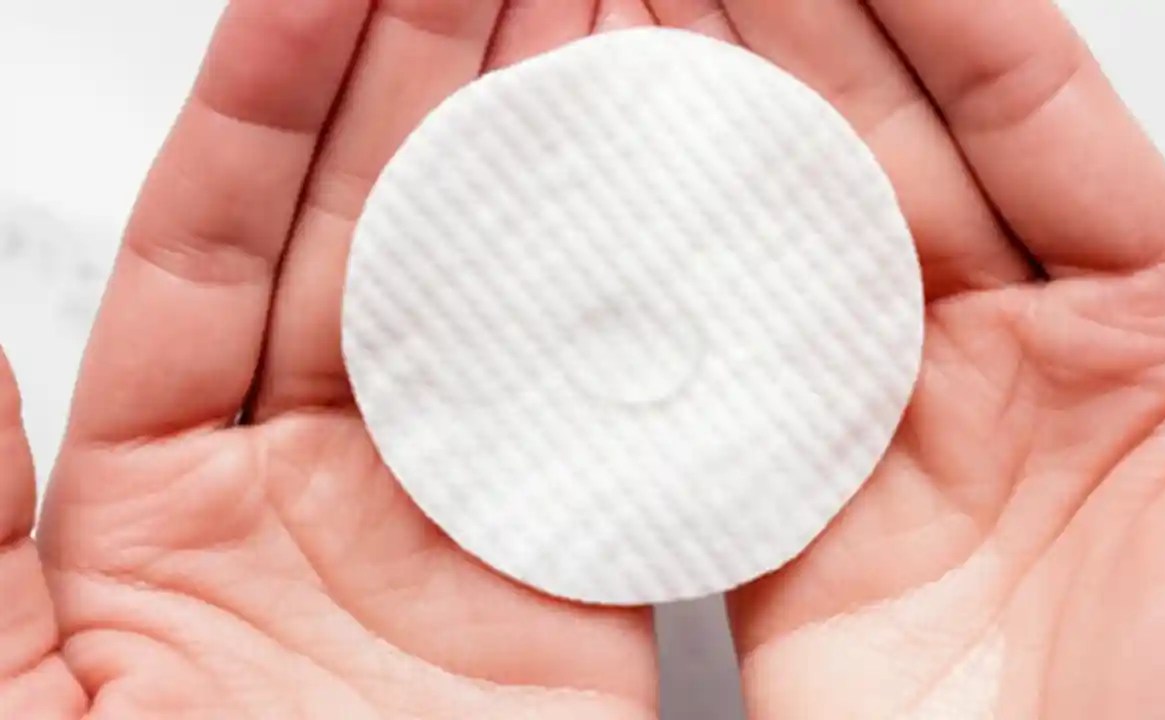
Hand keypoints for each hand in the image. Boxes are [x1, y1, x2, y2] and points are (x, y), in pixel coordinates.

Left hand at [2, 2, 661, 717]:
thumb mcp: (32, 715)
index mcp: (166, 491)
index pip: (210, 244)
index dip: (263, 101)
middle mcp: (317, 478)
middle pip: (365, 233)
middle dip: (417, 77)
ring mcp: (450, 516)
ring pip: (491, 295)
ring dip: (530, 155)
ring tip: (572, 20)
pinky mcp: (570, 579)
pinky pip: (607, 416)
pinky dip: (639, 308)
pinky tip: (656, 199)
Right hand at [652, 1, 1164, 717]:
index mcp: (1146, 339)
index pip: (1018, 120)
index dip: (931, 8)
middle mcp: (997, 378)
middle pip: (873, 164)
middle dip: (781, 41)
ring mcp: (879, 459)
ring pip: (774, 267)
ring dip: (699, 155)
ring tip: (618, 40)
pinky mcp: (785, 550)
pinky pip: (707, 408)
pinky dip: (647, 321)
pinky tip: (589, 228)